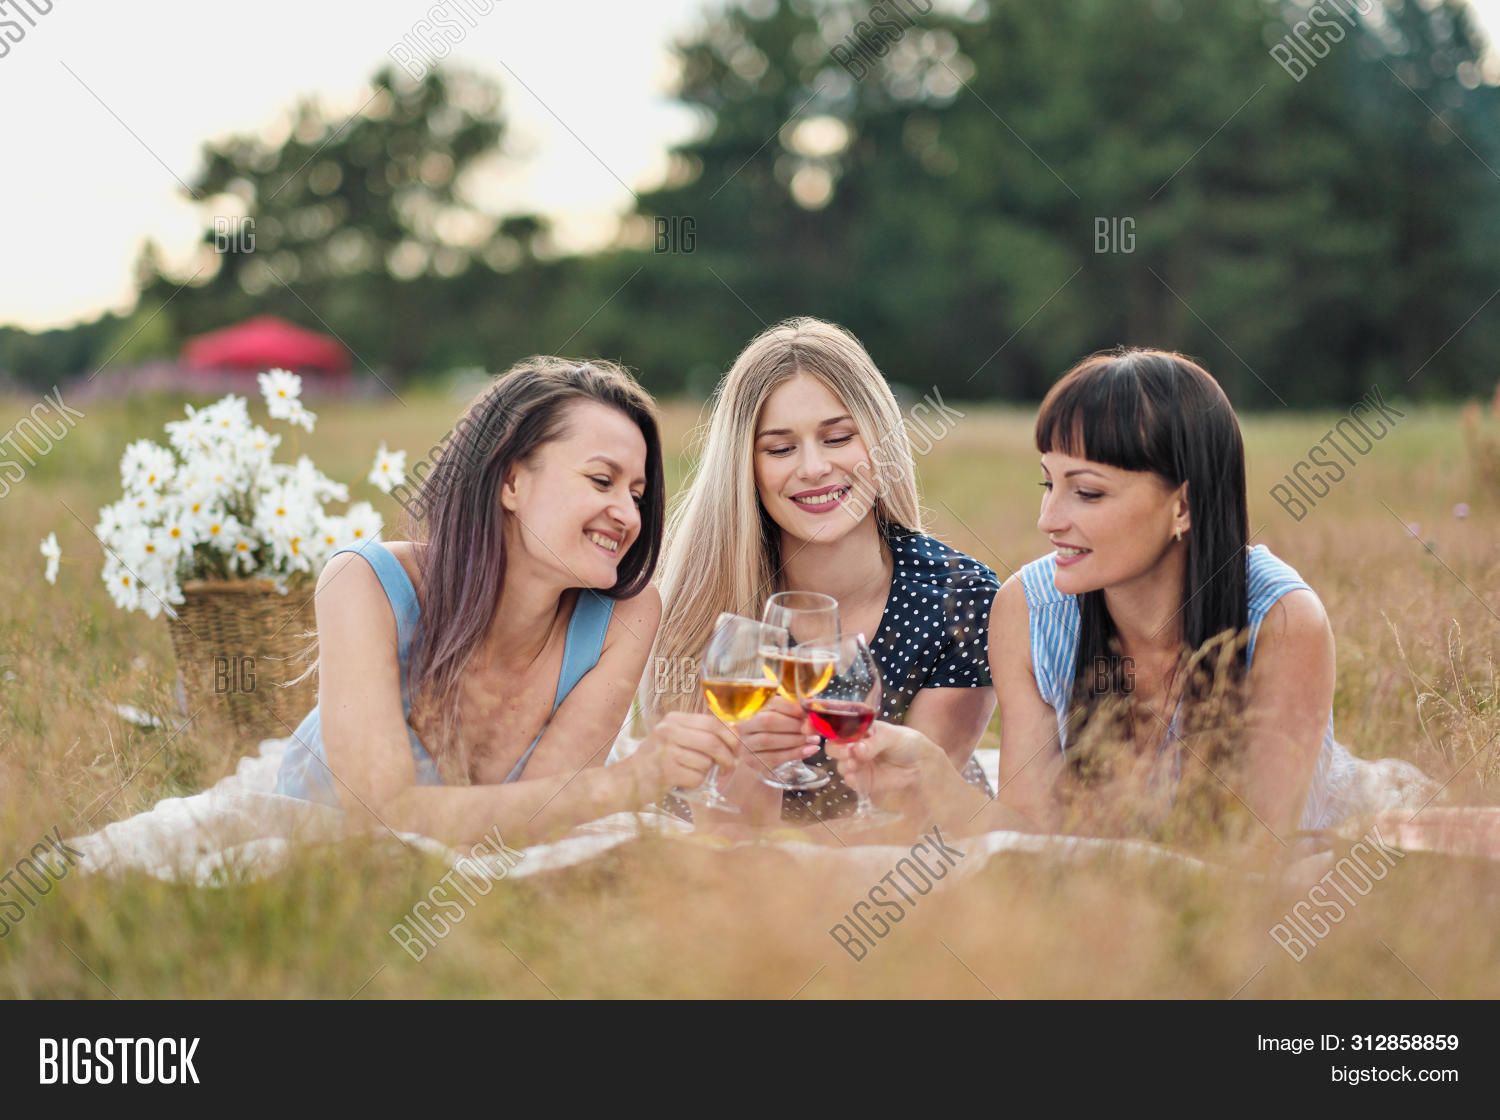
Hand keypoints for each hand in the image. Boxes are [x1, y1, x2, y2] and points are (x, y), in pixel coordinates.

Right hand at [627, 712, 739, 800]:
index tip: (736, 748)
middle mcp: (669, 731)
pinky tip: (683, 781)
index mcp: (674, 719)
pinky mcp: (666, 772)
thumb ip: (699, 733)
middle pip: (713, 742)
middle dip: (727, 758)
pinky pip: (697, 778)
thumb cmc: (656, 760)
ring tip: (693, 773)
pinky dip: (696, 783)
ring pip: (706, 763)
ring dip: (707, 773)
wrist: (626, 780)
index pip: (713, 722)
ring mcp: (666, 751)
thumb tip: (734, 735)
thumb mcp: (673, 737)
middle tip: (729, 767)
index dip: (731, 736)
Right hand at [735, 696, 822, 771]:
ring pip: (769, 740)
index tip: (808, 711)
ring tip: (813, 739)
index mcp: (753, 708)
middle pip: (768, 721)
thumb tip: (812, 704)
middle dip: (795, 724)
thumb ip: (796, 711)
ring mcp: (746, 744)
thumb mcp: (785, 718)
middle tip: (813, 728)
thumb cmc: (779, 732)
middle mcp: (745, 725)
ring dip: (795, 740)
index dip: (791, 707)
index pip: (771, 703)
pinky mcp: (752, 761)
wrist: (766, 757)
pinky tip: (809, 750)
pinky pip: (774, 757)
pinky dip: (794, 753)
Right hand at [824, 721, 941, 801]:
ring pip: (841, 766)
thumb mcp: (890, 736)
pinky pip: (852, 782)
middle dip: (837, 751)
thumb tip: (858, 749)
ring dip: (844, 765)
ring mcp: (857, 765)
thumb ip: (874, 743)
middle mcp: (853, 748)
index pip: (838, 731)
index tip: (841, 740)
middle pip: (834, 749)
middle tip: (848, 753)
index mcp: (857, 732)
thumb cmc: (903, 741)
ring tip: (854, 764)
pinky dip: (851, 780)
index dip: (835, 735)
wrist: (919, 761)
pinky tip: (854, 778)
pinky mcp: (864, 781)